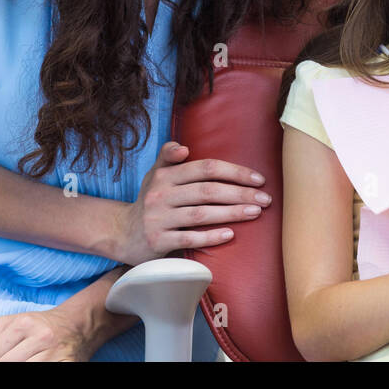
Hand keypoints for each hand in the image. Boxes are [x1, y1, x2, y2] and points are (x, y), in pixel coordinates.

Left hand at [0, 307, 94, 361]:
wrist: (76, 325)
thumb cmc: (39, 326)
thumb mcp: (11, 324)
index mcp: (23, 324)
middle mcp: (41, 337)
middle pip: (5, 365)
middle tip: (2, 362)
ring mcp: (54, 353)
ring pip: (21, 369)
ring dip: (15, 369)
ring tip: (18, 362)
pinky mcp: (65, 363)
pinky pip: (40, 371)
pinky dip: (31, 370)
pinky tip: (29, 363)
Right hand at [110, 141, 271, 264]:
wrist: (122, 233)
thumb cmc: (150, 201)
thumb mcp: (155, 174)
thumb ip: (169, 156)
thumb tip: (184, 147)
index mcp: (165, 175)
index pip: (205, 168)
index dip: (234, 172)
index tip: (258, 178)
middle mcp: (160, 194)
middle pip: (207, 190)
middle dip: (240, 193)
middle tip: (266, 199)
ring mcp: (158, 218)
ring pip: (201, 214)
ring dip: (232, 213)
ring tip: (256, 212)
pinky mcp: (158, 241)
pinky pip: (189, 238)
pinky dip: (211, 236)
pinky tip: (231, 234)